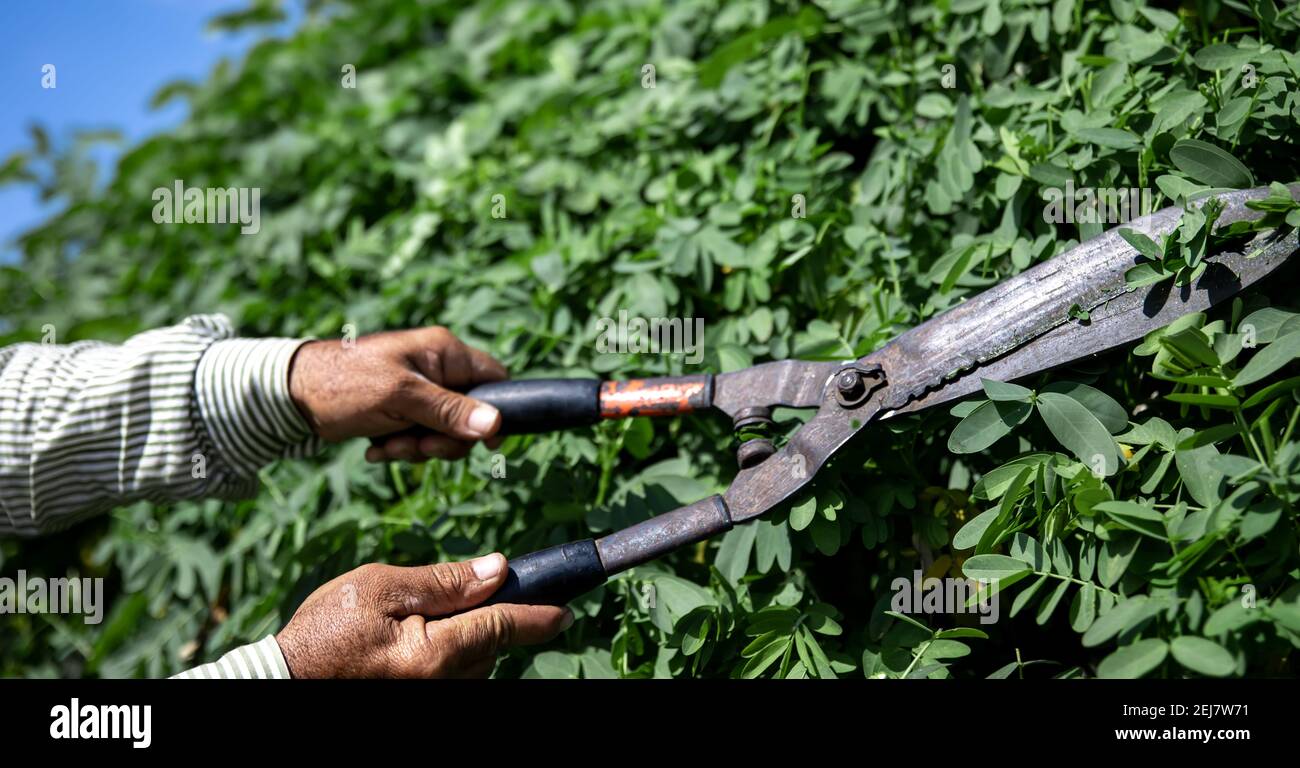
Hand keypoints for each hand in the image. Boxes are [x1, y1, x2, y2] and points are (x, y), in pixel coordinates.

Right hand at [275, 554, 571, 677]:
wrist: (286, 677)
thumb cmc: (326, 631)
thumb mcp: (381, 587)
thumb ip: (443, 580)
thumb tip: (497, 569)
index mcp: (435, 654)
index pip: (502, 627)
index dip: (537, 616)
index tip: (566, 610)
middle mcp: (442, 685)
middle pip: (492, 647)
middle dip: (489, 617)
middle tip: (460, 592)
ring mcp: (433, 697)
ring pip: (475, 664)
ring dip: (468, 639)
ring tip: (419, 620)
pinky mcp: (422, 699)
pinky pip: (453, 678)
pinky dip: (449, 656)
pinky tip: (416, 642)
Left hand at [288, 326, 508, 461]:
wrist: (292, 396)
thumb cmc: (346, 385)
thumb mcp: (401, 398)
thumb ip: (449, 411)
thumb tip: (495, 425)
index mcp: (443, 352)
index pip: (494, 378)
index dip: (496, 411)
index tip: (485, 442)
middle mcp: (436, 369)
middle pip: (470, 415)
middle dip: (444, 440)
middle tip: (419, 448)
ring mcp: (419, 391)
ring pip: (443, 431)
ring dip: (418, 448)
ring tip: (388, 447)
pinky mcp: (401, 411)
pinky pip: (419, 436)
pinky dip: (401, 448)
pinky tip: (376, 448)